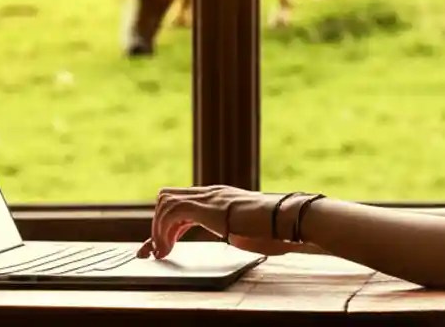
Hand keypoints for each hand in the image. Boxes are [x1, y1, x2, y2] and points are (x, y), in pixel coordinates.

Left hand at [136, 185, 275, 259]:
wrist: (287, 220)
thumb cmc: (275, 229)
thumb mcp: (247, 229)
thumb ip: (236, 228)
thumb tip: (235, 237)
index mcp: (220, 197)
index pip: (182, 202)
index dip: (168, 224)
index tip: (165, 244)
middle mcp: (211, 193)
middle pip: (167, 196)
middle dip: (157, 223)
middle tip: (159, 249)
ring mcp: (209, 197)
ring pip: (165, 202)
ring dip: (157, 228)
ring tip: (162, 252)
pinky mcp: (207, 207)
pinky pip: (173, 213)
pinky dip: (163, 231)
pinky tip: (168, 249)